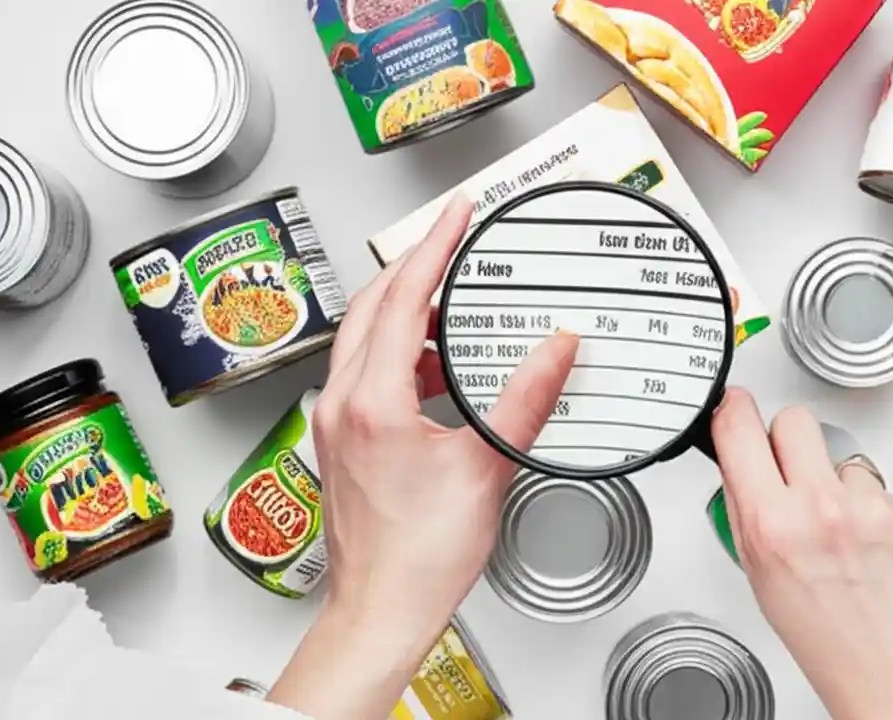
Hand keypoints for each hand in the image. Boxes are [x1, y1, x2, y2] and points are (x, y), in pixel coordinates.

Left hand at [268, 194, 579, 718]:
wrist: (380, 612)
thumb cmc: (418, 558)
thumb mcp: (487, 467)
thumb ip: (525, 398)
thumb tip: (557, 348)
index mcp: (371, 401)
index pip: (399, 298)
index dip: (432, 247)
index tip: (456, 215)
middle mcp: (342, 403)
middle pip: (372, 307)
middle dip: (415, 268)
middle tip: (454, 243)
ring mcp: (336, 422)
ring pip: (366, 338)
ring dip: (409, 313)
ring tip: (456, 305)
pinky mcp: (343, 440)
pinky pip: (369, 372)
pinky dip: (404, 353)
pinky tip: (442, 369)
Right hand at [711, 389, 892, 719]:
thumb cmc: (826, 640)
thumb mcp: (759, 575)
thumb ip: (746, 512)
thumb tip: (740, 462)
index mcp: (770, 524)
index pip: (739, 426)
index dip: (733, 409)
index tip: (736, 406)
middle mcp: (821, 509)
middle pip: (796, 420)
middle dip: (790, 439)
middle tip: (794, 469)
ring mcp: (873, 509)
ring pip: (845, 460)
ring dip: (841, 486)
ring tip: (847, 536)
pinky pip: (886, 491)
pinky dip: (880, 514)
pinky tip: (878, 550)